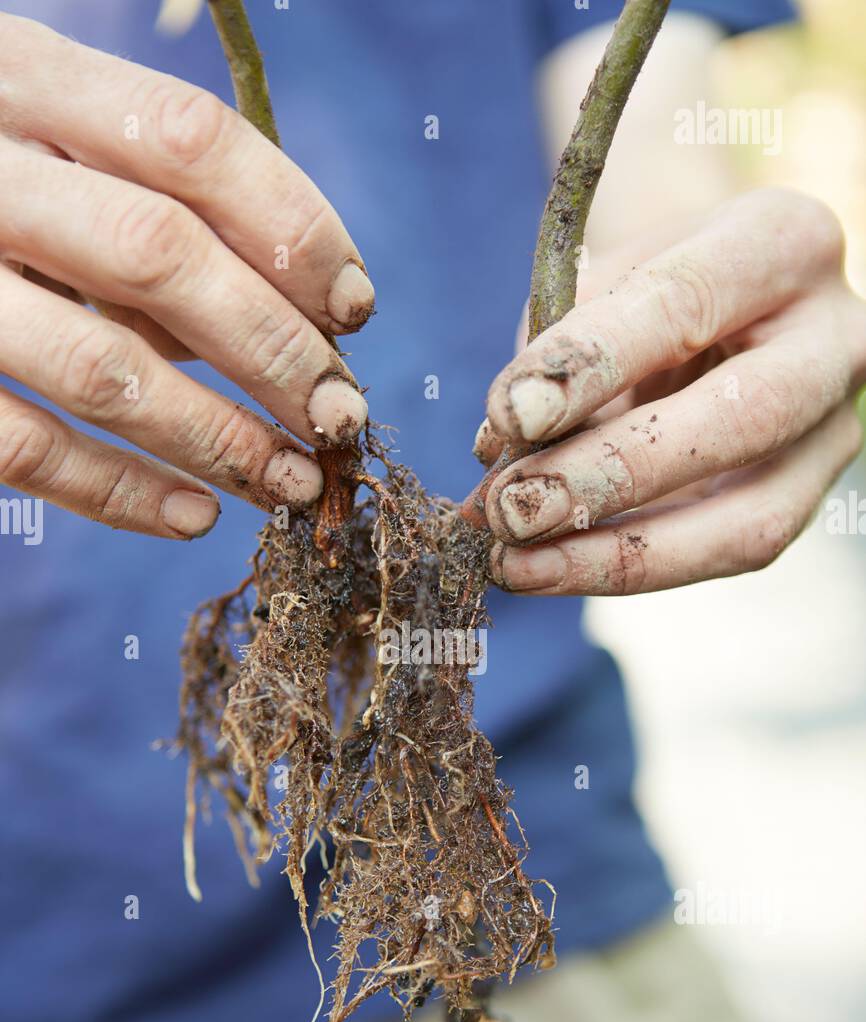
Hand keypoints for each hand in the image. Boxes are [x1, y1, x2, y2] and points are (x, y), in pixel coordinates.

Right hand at [0, 15, 372, 537]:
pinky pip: (28, 450)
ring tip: (291, 482)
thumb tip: (293, 322)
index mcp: (18, 75)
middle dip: (275, 349)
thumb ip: (148, 205)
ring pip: (103, 368)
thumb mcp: (47, 146)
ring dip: (219, 439)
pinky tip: (195, 517)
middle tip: (338, 417)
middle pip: (161, 255)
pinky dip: (123, 494)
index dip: (291, 227)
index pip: (189, 138)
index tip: (355, 307)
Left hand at [469, 189, 865, 594]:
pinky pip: (726, 554)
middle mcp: (832, 336)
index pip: (682, 301)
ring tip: (513, 564)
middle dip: (612, 474)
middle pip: (740, 418)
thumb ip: (554, 363)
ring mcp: (832, 428)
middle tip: (510, 510)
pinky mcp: (807, 497)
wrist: (715, 306)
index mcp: (779, 242)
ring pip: (749, 521)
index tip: (508, 414)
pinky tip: (544, 569)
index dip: (590, 365)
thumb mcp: (594, 288)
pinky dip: (626, 570)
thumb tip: (497, 465)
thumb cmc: (643, 291)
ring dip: (618, 557)